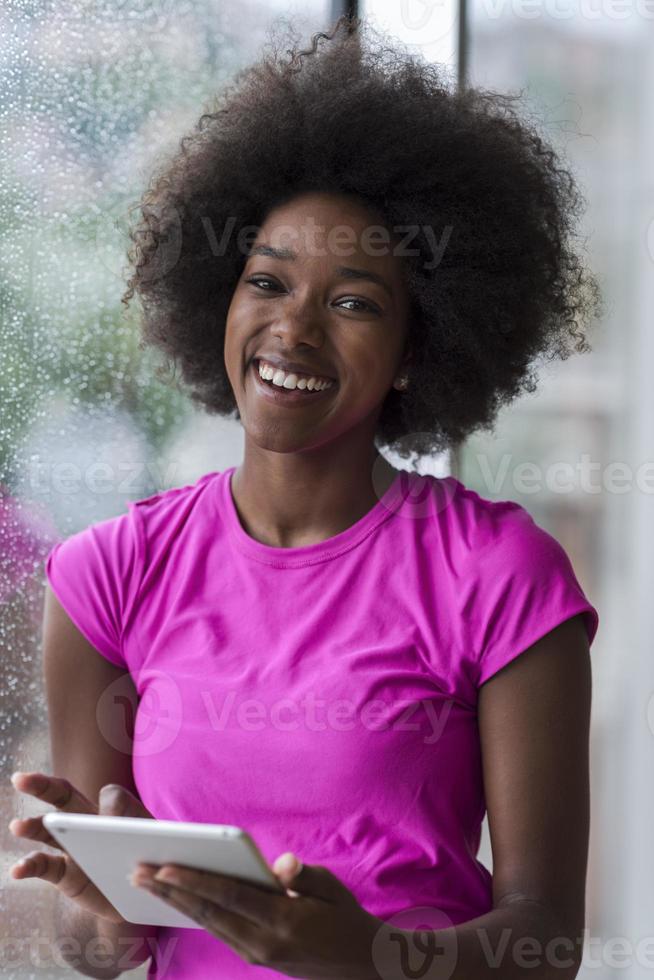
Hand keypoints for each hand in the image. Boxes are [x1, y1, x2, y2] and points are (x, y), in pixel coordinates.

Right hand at [8, 771, 153, 924]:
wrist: (145, 896)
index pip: (110, 796)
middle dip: (41, 786)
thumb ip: (136, 821)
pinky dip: (28, 866)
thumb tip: (109, 816)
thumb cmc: (151, 859)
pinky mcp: (65, 875)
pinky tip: (17, 870)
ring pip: (47, 831)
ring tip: (18, 826)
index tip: (113, 821)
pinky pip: (43, 867)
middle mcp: (86, 823)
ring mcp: (72, 848)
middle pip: (62, 797)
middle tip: (20, 779)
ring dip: (31, 827)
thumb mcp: (152, 838)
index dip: (112, 804)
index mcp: (113, 810)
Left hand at [130, 851, 382, 978]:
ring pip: (207, 923)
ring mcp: (257, 954)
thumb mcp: (333, 888)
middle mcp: (264, 942)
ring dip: (174, 903)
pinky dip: (193, 913)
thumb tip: (280, 866)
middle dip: (170, 892)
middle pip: (208, 912)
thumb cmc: (345, 917)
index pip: (230, 896)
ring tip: (145, 884)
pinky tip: (175, 900)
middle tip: (136, 872)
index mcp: (284, 920)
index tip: (164, 867)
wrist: (359, 966)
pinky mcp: (254, 957)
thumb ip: (304, 875)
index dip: (195, 881)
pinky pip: (217, 931)